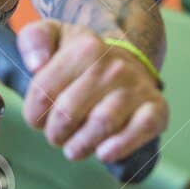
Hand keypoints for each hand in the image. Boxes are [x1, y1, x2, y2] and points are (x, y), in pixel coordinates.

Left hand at [18, 20, 166, 162]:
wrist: (125, 60)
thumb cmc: (81, 56)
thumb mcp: (53, 36)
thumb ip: (34, 40)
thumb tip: (36, 64)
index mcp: (85, 48)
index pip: (43, 92)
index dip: (33, 114)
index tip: (37, 118)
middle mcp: (113, 66)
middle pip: (68, 113)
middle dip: (55, 132)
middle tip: (56, 135)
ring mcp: (137, 87)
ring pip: (101, 124)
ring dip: (80, 145)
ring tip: (73, 148)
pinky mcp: (156, 109)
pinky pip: (140, 131)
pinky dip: (120, 147)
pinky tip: (103, 152)